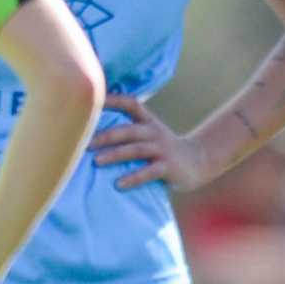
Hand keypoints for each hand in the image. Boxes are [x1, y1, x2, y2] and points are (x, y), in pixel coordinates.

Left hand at [91, 95, 217, 193]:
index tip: (92, 100)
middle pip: (128, 130)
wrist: (199, 160)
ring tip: (97, 162)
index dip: (113, 99)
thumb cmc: (164, 149)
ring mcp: (162, 150)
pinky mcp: (168, 167)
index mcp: (148, 122)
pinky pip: (149, 172)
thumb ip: (129, 132)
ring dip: (115, 155)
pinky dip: (133, 177)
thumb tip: (92, 133)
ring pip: (136, 150)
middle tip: (85, 144)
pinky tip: (118, 184)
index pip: (130, 103)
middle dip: (106, 136)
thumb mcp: (150, 134)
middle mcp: (154, 132)